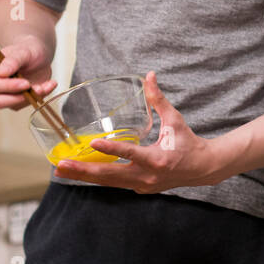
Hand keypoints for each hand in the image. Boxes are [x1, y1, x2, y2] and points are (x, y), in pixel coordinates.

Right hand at [0, 35, 56, 109]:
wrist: (38, 56)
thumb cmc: (28, 50)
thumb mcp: (23, 51)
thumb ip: (13, 60)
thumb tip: (1, 73)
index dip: (10, 86)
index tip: (26, 83)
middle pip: (0, 101)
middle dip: (21, 97)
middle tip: (39, 88)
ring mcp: (2, 96)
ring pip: (14, 106)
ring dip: (32, 98)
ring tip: (45, 85)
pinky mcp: (15, 102)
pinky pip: (26, 105)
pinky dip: (39, 97)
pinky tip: (48, 86)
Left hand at [53, 71, 222, 192]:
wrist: (203, 169)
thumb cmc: (188, 142)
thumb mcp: (174, 120)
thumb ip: (158, 99)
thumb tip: (149, 75)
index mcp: (157, 158)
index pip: (131, 153)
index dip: (112, 149)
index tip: (94, 144)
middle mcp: (147, 176)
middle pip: (110, 176)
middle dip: (84, 170)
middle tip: (61, 165)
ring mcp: (142, 185)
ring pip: (108, 182)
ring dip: (84, 176)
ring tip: (60, 170)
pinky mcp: (140, 188)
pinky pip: (114, 183)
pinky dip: (97, 177)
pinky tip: (79, 171)